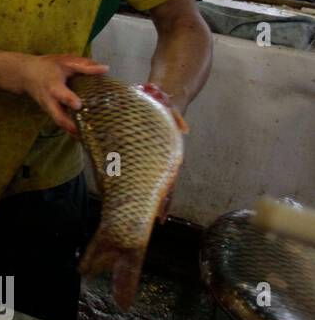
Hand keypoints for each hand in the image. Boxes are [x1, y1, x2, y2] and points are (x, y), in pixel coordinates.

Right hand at [9, 53, 108, 136]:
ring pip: (59, 123)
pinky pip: (61, 124)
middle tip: (83, 133)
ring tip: (88, 138)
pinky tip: (84, 136)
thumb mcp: (64, 62)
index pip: (59, 93)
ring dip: (72, 131)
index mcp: (53, 85)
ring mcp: (49, 109)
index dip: (68, 99)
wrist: (25, 75)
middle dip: (70, 125)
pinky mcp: (51, 113)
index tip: (78, 105)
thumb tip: (105, 69)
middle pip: (57, 116)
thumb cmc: (47, 67)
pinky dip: (71, 131)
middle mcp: (49, 100)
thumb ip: (84, 66)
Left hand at [138, 82, 182, 221]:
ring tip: (147, 216)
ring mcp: (157, 157)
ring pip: (155, 181)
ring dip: (151, 198)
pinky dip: (142, 182)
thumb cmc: (164, 104)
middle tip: (153, 222)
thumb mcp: (171, 111)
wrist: (161, 96)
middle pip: (163, 186)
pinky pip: (145, 169)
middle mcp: (164, 159)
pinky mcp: (150, 152)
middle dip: (159, 204)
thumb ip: (176, 118)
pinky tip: (135, 193)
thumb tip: (184, 130)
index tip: (161, 215)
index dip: (166, 197)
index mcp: (169, 154)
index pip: (169, 180)